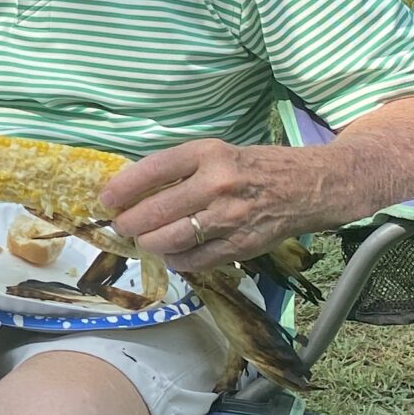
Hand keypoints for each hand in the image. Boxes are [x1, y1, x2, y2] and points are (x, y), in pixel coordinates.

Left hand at [100, 138, 309, 270]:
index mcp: (208, 155)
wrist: (307, 186)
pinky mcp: (240, 245)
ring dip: (150, 243)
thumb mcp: (217, 154)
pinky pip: (195, 260)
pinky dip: (177, 260)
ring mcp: (229, 218)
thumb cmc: (253, 168)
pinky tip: (173, 254)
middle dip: (130, 223)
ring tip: (145, 240)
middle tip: (123, 225)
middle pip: (156, 211)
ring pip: (171, 240)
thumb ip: (180, 170)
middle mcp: (216, 184)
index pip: (153, 170)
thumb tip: (134, 190)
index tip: (106, 200)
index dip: (123, 188)